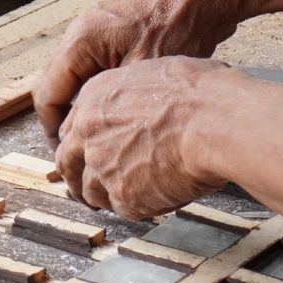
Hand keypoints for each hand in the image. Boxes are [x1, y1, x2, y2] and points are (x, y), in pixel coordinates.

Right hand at [33, 0, 247, 148]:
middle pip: (55, 86)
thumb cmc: (179, 29)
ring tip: (97, 136)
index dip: (52, 130)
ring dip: (80, 107)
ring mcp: (94, 30)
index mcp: (79, 42)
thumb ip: (111, 104)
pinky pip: (91, 68)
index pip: (46, 95)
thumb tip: (93, 136)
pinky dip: (95, 92)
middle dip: (64, 121)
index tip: (67, 154)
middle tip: (79, 152)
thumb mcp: (144, 76)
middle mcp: (79, 33)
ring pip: (73, 79)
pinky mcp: (112, 33)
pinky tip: (115, 113)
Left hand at [55, 56, 228, 218]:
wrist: (214, 122)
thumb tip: (143, 106)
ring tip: (124, 199)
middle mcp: (90, 133)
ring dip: (104, 197)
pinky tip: (154, 199)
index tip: (88, 155)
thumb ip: (135, 96)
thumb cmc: (199, 94)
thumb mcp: (156, 74)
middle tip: (87, 189)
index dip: (81, 146)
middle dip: (77, 179)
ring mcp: (103, 167)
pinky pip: (123, 209)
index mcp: (95, 99)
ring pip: (91, 192)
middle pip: (69, 164)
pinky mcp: (123, 196)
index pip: (73, 130)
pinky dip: (137, 206)